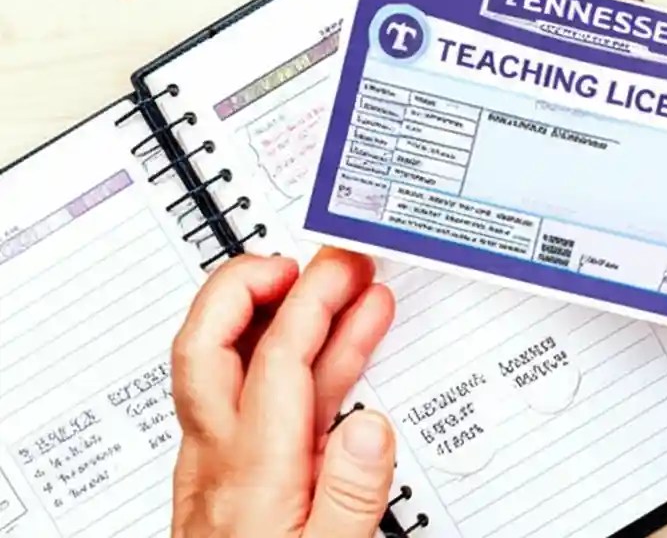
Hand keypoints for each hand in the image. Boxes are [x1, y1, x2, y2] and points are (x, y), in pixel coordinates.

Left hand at [170, 247, 397, 537]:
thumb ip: (349, 494)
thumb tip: (369, 423)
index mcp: (247, 476)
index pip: (270, 364)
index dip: (310, 307)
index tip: (346, 273)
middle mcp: (221, 461)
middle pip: (210, 346)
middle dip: (254, 285)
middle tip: (310, 259)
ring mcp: (224, 468)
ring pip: (242, 369)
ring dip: (294, 322)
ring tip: (354, 294)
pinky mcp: (239, 480)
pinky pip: (265, 402)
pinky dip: (305, 369)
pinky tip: (346, 357)